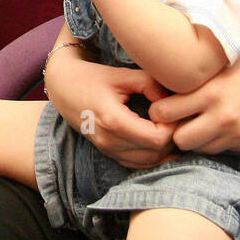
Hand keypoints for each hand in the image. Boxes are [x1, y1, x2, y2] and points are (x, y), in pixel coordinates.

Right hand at [44, 50, 177, 169]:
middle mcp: (109, 141)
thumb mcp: (122, 75)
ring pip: (148, 162)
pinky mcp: (108, 153)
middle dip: (171, 138)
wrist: (63, 88)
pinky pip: (137, 164)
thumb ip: (150, 84)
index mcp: (113, 120)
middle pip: (155, 153)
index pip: (157, 138)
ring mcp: (107, 150)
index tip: (174, 111)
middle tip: (176, 118)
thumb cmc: (93, 77)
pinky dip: (152, 155)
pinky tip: (159, 139)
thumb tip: (174, 98)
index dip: (172, 127)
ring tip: (168, 126)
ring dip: (164, 149)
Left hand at [147, 48, 239, 153]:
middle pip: (179, 139)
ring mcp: (235, 133)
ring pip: (199, 148)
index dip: (159, 112)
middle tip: (179, 122)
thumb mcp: (221, 63)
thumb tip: (161, 80)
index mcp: (210, 92)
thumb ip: (195, 75)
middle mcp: (221, 116)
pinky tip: (221, 127)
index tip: (163, 106)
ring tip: (201, 123)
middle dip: (175, 132)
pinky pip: (219, 150)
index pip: (165, 112)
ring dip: (196, 139)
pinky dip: (215, 142)